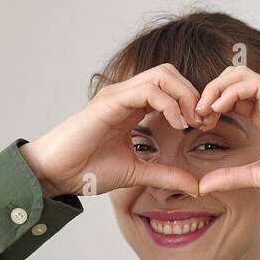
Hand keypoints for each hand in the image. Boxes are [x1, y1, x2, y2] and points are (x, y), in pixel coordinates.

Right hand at [19, 64, 204, 196]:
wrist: (55, 173)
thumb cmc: (86, 169)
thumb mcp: (136, 173)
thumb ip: (166, 175)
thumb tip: (196, 186)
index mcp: (132, 107)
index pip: (170, 88)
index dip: (191, 103)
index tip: (204, 127)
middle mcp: (126, 95)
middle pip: (170, 73)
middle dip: (193, 94)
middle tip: (203, 121)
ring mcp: (118, 95)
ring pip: (163, 75)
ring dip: (185, 96)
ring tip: (192, 123)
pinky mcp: (110, 101)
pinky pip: (148, 90)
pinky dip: (170, 104)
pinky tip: (178, 125)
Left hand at [194, 65, 259, 200]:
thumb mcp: (258, 177)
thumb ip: (230, 178)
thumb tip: (200, 186)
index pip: (228, 98)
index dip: (208, 106)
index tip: (198, 126)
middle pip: (230, 80)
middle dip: (208, 93)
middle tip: (197, 116)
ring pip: (238, 74)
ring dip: (216, 88)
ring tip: (205, 109)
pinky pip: (251, 82)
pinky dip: (230, 91)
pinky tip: (219, 108)